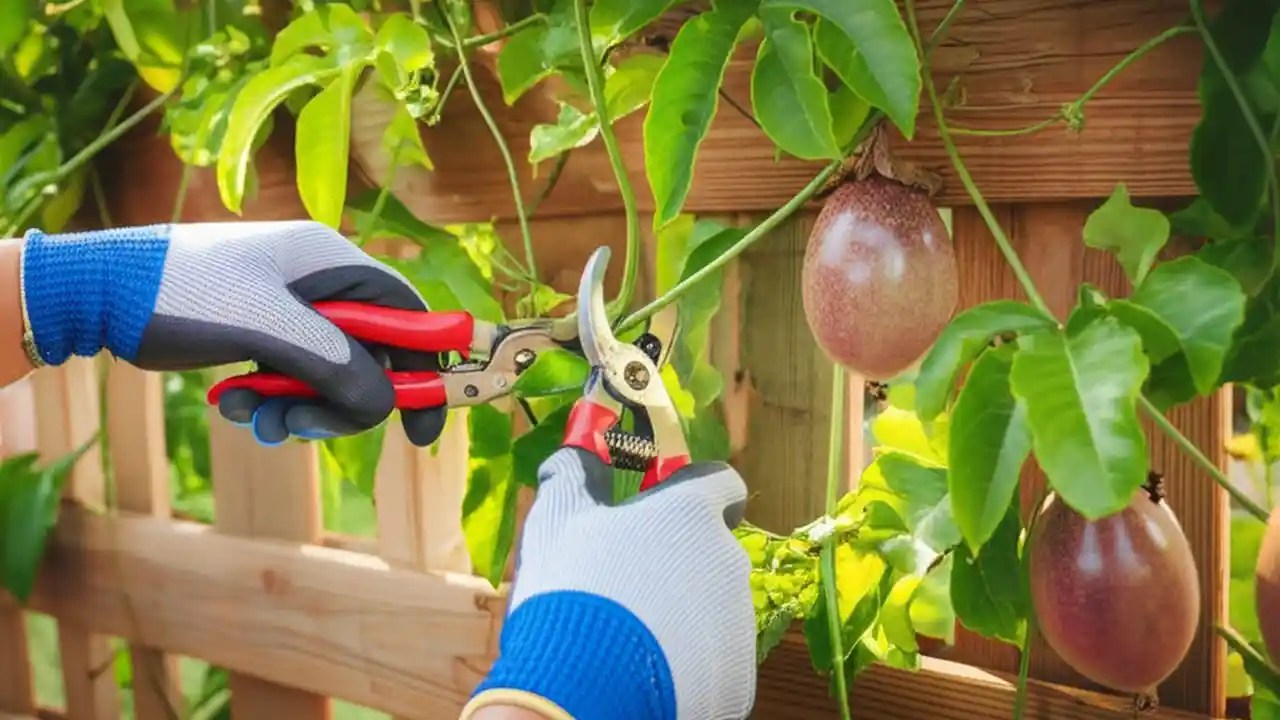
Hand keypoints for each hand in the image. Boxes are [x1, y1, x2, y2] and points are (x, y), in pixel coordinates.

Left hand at [19, 221, 442, 444]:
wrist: (96, 291)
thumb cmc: (183, 295)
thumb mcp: (268, 329)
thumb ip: (335, 365)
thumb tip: (385, 405)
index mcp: (333, 262)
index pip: (408, 315)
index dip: (423, 369)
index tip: (421, 426)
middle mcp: (318, 282)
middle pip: (369, 357)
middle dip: (341, 402)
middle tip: (302, 427)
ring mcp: (289, 308)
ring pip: (328, 376)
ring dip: (299, 408)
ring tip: (255, 417)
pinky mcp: (260, 331)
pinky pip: (290, 377)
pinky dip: (270, 399)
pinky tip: (232, 404)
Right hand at [461, 448, 755, 719]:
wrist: (581, 692)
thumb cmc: (571, 592)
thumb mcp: (557, 521)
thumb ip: (572, 475)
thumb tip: (575, 452)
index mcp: (691, 515)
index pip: (723, 483)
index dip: (696, 492)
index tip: (667, 510)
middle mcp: (728, 563)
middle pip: (713, 553)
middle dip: (681, 564)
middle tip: (630, 586)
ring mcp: (738, 624)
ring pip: (716, 609)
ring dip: (685, 615)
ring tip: (631, 638)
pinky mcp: (738, 679)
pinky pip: (716, 661)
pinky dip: (690, 665)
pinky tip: (647, 673)